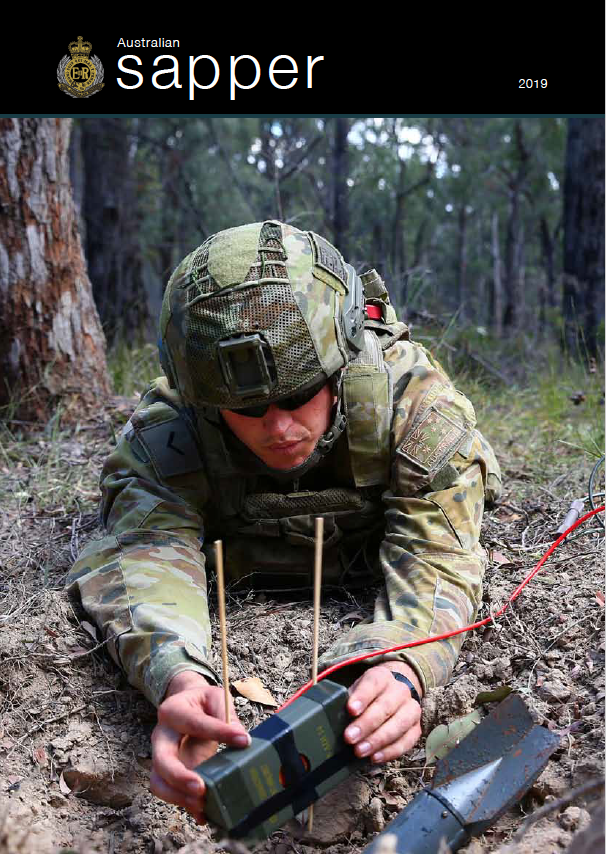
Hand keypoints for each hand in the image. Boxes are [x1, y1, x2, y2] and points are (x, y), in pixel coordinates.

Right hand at [150, 671, 250, 822]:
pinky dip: (185, 805)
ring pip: (159, 782)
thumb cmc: (201, 702)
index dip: (218, 731)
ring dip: (179, 797)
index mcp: (172, 710)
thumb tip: (241, 738)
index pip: (194, 723)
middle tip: (201, 788)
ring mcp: (162, 757)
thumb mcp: (216, 698)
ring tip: (203, 805)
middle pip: (161, 760)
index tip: (243, 740)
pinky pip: (171, 793)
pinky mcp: (169, 774)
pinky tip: (203, 815)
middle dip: (179, 777)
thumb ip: (226, 715)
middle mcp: (161, 736)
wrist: (186, 706)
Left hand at [343, 663, 421, 762]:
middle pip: (385, 706)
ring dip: (378, 740)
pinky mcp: (416, 728)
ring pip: (399, 724)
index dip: (362, 697)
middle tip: (349, 738)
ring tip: (360, 751)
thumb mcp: (355, 691)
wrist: (392, 694)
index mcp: (382, 677)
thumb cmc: (368, 697)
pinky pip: (407, 741)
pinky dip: (391, 751)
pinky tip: (375, 757)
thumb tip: (330, 719)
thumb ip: (346, 702)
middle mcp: (400, 690)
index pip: (373, 683)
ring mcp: (411, 709)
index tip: (350, 710)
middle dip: (366, 724)